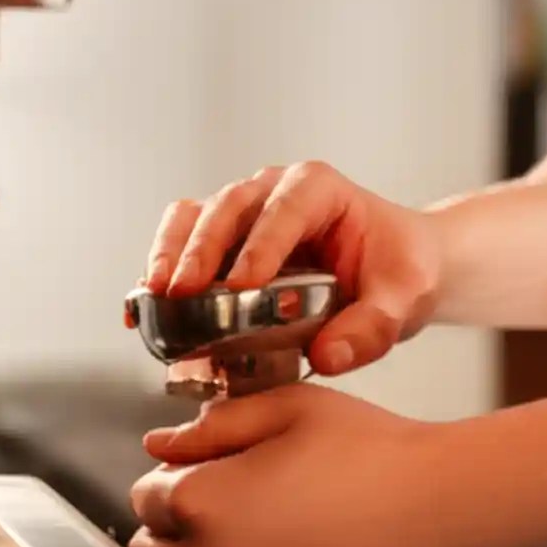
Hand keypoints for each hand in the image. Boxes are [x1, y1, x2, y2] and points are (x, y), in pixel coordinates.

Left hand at [127, 385, 458, 546]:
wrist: (438, 505)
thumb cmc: (368, 448)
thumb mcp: (285, 407)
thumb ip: (212, 426)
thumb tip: (159, 444)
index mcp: (201, 501)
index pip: (144, 497)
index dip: (175, 476)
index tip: (209, 468)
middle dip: (176, 526)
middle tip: (229, 501)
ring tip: (257, 532)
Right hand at [144, 162, 440, 374]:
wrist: (396, 266)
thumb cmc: (400, 270)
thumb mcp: (405, 300)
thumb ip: (372, 328)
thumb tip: (328, 356)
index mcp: (320, 190)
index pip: (285, 210)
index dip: (259, 246)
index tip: (241, 286)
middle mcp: (273, 191)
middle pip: (226, 206)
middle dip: (200, 249)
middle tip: (182, 292)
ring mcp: (243, 214)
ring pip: (193, 217)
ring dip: (169, 255)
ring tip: (155, 296)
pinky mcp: (223, 242)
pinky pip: (182, 244)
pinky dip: (160, 273)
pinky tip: (141, 310)